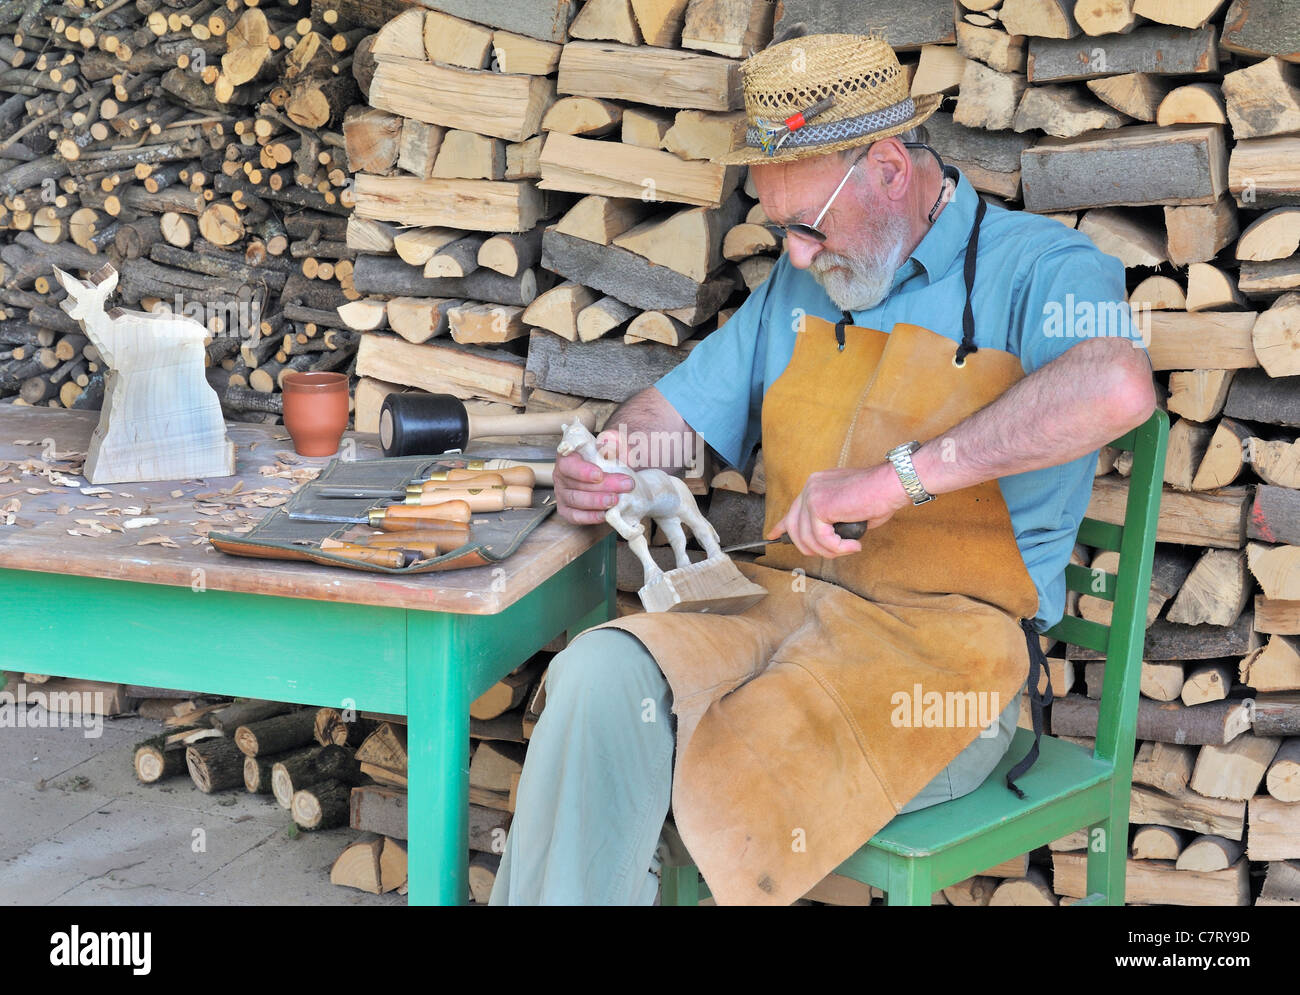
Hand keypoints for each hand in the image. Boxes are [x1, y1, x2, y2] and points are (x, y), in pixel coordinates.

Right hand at [554, 429, 634, 525]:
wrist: (611, 474)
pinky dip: (590, 517)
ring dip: (597, 501)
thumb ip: (613, 441)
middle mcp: (560, 475)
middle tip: (625, 485)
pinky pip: (575, 516)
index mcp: (568, 456)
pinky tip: (605, 515)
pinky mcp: (567, 510)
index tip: (599, 474)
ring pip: (576, 500)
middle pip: (576, 483)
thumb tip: (607, 442)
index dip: (583, 471)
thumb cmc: (608, 459)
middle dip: (603, 486)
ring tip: (616, 500)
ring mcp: (562, 494)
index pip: (569, 463)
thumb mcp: (613, 446)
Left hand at [768, 464, 909, 557]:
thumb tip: (829, 541)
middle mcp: (810, 487)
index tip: (773, 536)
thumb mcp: (849, 511)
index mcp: (816, 485)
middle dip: (809, 547)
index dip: (781, 526)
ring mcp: (813, 495)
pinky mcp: (820, 506)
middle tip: (831, 553)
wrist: (892, 485)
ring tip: (849, 548)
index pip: (792, 509)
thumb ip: (833, 523)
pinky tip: (853, 545)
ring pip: (808, 538)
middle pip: (794, 527)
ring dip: (830, 551)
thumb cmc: (880, 497)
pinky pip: (822, 539)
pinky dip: (838, 548)